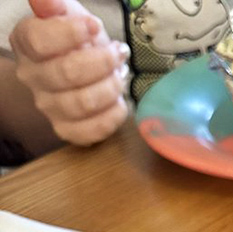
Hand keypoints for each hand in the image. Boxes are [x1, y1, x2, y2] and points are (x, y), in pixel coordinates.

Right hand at [10, 0, 129, 146]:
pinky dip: (113, 116)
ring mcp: (49, 108)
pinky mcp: (67, 130)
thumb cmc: (73, 42)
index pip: (40, 42)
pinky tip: (119, 101)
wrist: (74, 74)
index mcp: (26, 44)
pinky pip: (92, 131)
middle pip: (67, 73)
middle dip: (101, 61)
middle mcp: (32, 78)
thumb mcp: (67, 14)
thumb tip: (47, 1)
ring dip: (110, 88)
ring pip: (82, 103)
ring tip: (120, 76)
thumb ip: (55, 5)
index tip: (93, 27)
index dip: (71, 33)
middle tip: (118, 53)